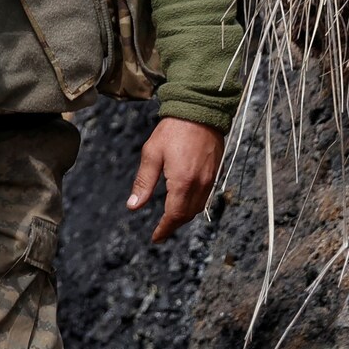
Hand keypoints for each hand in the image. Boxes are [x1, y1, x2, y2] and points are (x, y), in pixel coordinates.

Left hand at [127, 117, 223, 243]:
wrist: (200, 110)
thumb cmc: (173, 130)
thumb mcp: (152, 154)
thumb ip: (144, 182)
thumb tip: (133, 205)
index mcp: (183, 182)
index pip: (174, 215)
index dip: (165, 229)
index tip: (156, 238)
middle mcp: (200, 184)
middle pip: (187, 214)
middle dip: (174, 225)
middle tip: (161, 231)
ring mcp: (210, 178)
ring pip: (198, 207)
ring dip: (184, 216)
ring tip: (170, 219)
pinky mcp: (215, 172)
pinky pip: (205, 196)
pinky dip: (194, 205)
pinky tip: (184, 202)